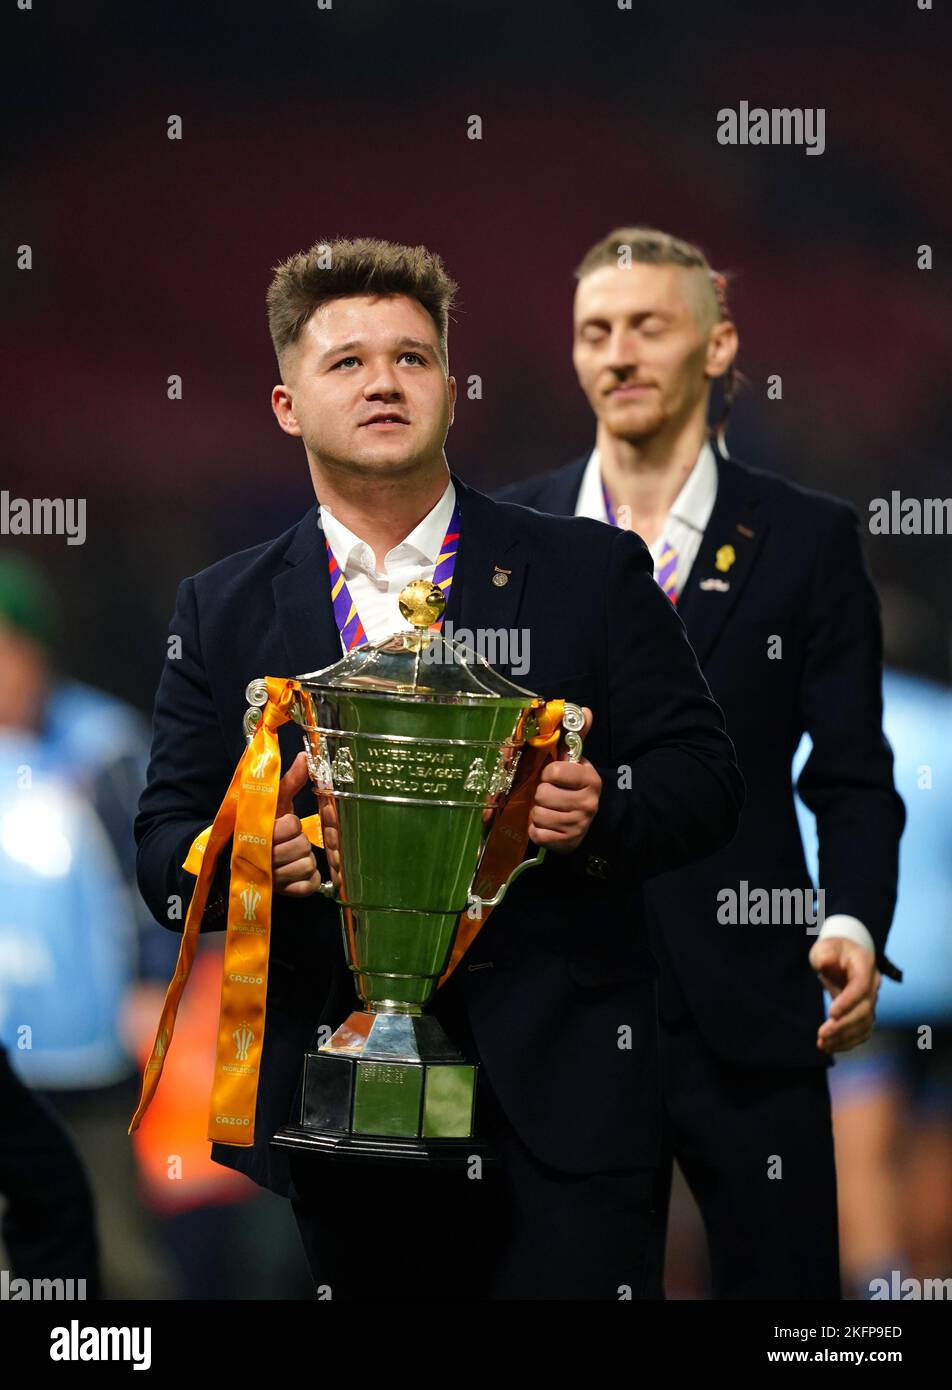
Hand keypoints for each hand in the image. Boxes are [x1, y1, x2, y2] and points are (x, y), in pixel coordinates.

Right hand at [273, 751, 321, 896]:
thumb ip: (290, 780)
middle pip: (301, 847)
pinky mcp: (285, 894)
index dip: (291, 824)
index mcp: (260, 834)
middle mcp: (264, 860)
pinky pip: (308, 887)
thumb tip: (306, 756)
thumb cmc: (263, 824)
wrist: (244, 857)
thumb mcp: (275, 801)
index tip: (282, 824)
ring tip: (292, 856)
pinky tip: (298, 872)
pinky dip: (308, 880)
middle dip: (299, 842)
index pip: (291, 827)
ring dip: (304, 861)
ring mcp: (274, 880)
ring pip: (307, 867)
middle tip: (287, 842)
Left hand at [528, 706, 601, 853]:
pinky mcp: (568, 842)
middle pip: (543, 795)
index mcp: (589, 778)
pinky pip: (539, 834)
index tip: (551, 776)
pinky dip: (536, 830)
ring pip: (538, 815)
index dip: (546, 773)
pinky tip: (544, 825)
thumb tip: (586, 710)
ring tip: (545, 809)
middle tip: (546, 795)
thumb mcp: (574, 762)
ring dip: (536, 812)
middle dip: (539, 795)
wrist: (584, 820)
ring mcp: (580, 824)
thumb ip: (575, 737)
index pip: (554, 772)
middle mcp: (589, 802)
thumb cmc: (571, 786)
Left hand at [810, 936, 880, 1052]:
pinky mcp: (865, 1013)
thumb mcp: (825, 947)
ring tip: (823, 1044)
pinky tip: (830, 1047)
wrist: (843, 956)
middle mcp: (873, 985)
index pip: (861, 987)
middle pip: (865, 1010)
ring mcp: (871, 1000)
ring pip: (864, 1025)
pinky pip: (862, 1032)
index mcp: (865, 965)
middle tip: (822, 1034)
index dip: (848, 1002)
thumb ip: (825, 953)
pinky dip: (848, 1042)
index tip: (831, 1013)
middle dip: (844, 1025)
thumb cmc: (833, 950)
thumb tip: (825, 963)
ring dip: (844, 1037)